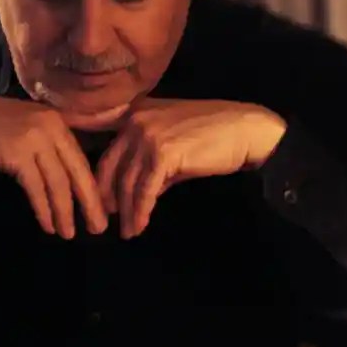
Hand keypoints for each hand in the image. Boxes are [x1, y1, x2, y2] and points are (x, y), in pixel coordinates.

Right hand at [0, 91, 107, 237]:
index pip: (82, 159)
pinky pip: (36, 187)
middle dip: (90, 203)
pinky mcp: (16, 153)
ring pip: (58, 182)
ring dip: (65, 212)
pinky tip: (48, 225)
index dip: (92, 188)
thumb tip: (70, 180)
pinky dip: (44, 209)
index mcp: (58, 121)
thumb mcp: (28, 129)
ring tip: (69, 234)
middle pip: (77, 171)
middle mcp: (51, 126)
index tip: (101, 211)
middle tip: (99, 229)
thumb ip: (50, 147)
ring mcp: (34, 138)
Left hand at [96, 98, 286, 237]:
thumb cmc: (213, 137)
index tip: (101, 204)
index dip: (101, 180)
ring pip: (127, 182)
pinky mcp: (162, 153)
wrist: (245, 131)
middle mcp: (136, 121)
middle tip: (108, 222)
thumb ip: (152, 166)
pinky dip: (141, 211)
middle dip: (107, 198)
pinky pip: (145, 190)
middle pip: (111, 167)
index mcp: (136, 114)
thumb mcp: (174, 147)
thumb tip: (138, 195)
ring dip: (126, 211)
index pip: (108, 150)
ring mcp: (148, 135)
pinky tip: (141, 225)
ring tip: (128, 232)